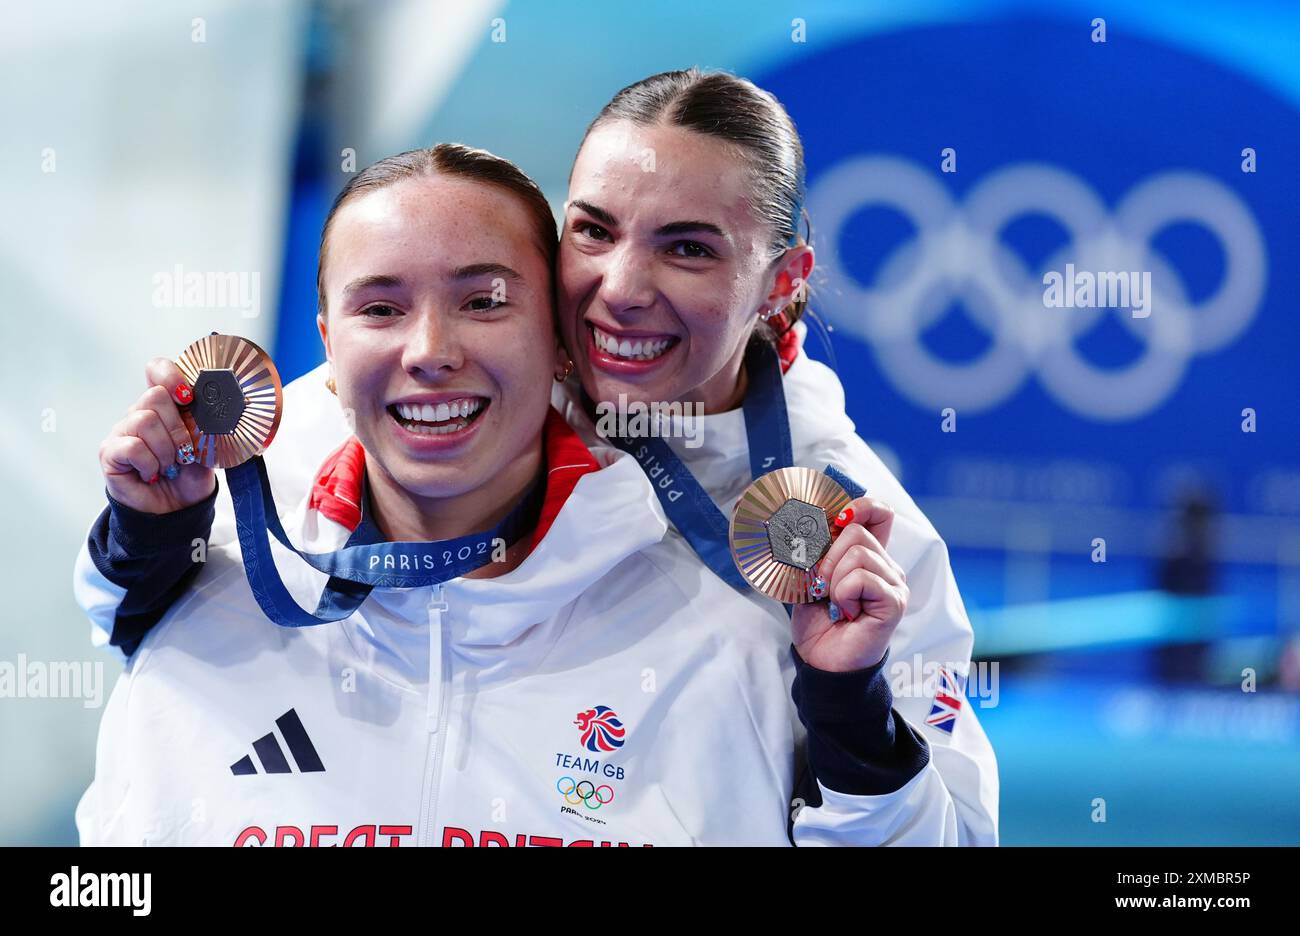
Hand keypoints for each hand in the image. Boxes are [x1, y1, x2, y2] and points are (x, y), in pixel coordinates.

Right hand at [98, 357, 214, 513]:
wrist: (177, 511)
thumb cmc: (190, 477)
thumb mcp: (207, 449)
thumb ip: (207, 427)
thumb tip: (215, 412)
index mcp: (165, 406)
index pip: (157, 370)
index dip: (170, 375)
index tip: (187, 396)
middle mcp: (140, 413)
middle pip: (155, 396)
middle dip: (178, 428)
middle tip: (184, 452)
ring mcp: (123, 431)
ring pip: (144, 420)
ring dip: (166, 449)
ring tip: (170, 466)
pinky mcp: (110, 452)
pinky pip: (132, 446)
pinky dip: (150, 463)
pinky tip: (153, 474)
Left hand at [791, 496, 908, 671]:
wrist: (821, 661)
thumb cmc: (817, 622)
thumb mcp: (811, 576)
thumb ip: (819, 550)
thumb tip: (813, 523)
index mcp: (870, 556)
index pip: (879, 512)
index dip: (858, 507)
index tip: (835, 523)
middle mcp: (887, 566)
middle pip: (857, 531)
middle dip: (828, 558)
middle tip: (823, 588)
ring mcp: (894, 584)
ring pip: (857, 553)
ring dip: (833, 580)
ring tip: (835, 603)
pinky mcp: (894, 602)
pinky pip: (861, 578)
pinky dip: (843, 593)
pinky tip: (846, 612)